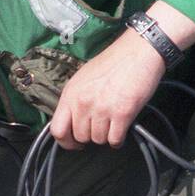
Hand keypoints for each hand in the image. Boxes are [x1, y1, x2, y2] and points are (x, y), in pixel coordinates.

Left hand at [49, 30, 165, 149]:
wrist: (137, 52)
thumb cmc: (111, 64)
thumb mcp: (82, 79)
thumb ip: (74, 100)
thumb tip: (73, 121)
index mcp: (70, 94)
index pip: (57, 130)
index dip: (66, 141)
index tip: (75, 143)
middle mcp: (82, 103)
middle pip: (80, 137)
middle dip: (90, 136)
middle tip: (99, 127)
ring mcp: (102, 109)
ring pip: (98, 140)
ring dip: (105, 136)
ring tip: (112, 123)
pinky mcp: (122, 114)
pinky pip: (115, 139)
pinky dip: (118, 139)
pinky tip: (121, 129)